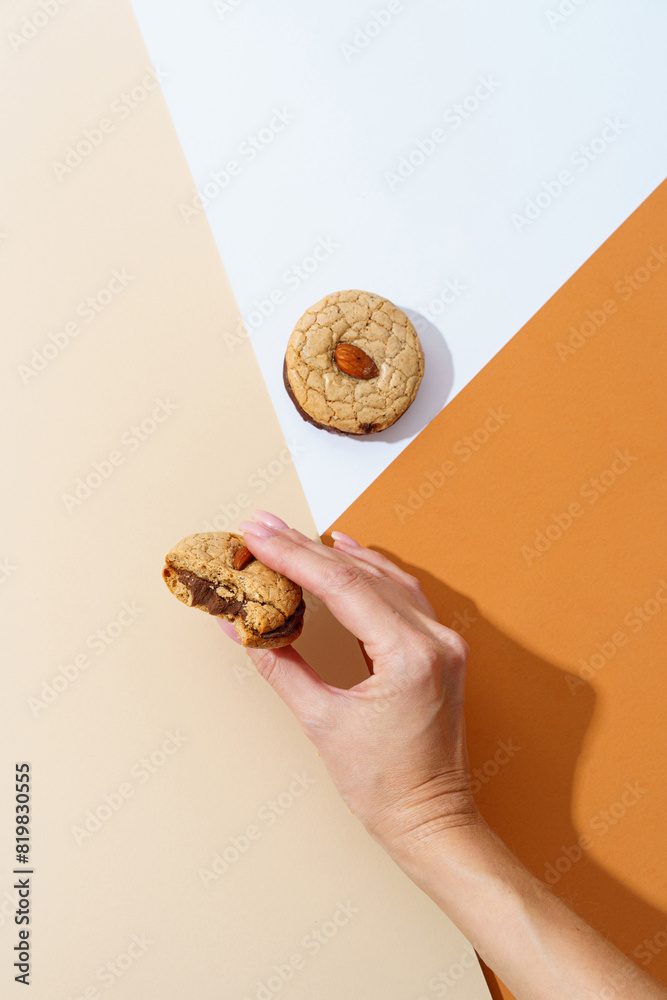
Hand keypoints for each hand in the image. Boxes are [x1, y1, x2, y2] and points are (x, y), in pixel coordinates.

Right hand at [222, 511, 480, 853]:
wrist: (433, 822)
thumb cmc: (385, 787)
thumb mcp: (322, 723)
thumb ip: (279, 667)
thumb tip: (240, 629)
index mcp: (410, 655)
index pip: (342, 586)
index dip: (293, 556)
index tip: (258, 534)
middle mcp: (435, 639)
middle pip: (362, 575)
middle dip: (306, 548)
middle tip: (263, 526)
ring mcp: (444, 643)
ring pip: (386, 578)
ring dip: (338, 556)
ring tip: (294, 535)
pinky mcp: (442, 651)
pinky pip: (404, 595)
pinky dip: (371, 573)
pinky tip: (349, 556)